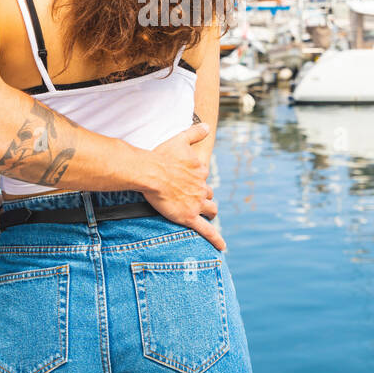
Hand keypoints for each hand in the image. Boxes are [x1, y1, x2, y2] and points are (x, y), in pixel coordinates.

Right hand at [144, 123, 223, 250]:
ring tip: (208, 216)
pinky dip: (216, 239)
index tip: (190, 180)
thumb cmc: (162, 156)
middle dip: (204, 196)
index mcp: (199, 171)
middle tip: (195, 199)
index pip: (203, 177)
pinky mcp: (189, 217)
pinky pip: (207, 230)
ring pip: (210, 209)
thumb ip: (194, 133)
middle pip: (208, 194)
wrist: (151, 172)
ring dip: (210, 212)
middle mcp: (201, 187)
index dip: (197, 179)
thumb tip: (206, 125)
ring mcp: (197, 203)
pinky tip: (222, 247)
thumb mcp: (180, 140)